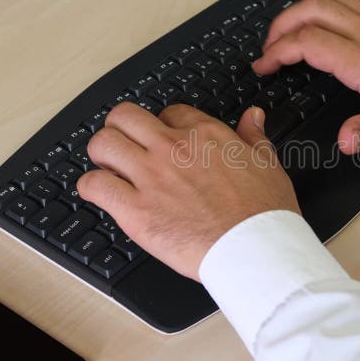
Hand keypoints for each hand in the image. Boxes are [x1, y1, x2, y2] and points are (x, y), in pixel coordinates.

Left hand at [76, 103, 299, 280]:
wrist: (254, 249)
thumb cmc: (263, 212)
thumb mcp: (268, 163)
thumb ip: (254, 136)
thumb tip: (253, 117)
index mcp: (205, 135)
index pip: (169, 112)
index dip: (163, 125)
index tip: (164, 140)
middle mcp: (172, 148)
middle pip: (124, 117)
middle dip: (121, 128)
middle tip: (126, 145)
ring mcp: (150, 177)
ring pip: (102, 144)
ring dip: (102, 154)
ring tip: (110, 168)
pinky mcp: (134, 209)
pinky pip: (93, 185)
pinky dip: (91, 188)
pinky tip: (101, 194)